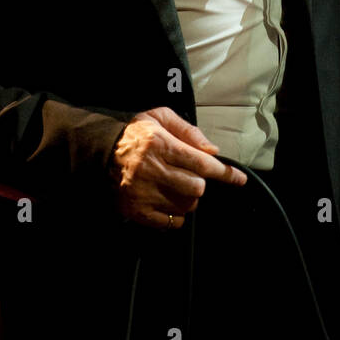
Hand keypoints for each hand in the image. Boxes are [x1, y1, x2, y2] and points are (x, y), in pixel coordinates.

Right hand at [109, 106, 246, 229]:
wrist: (101, 151)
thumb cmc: (136, 133)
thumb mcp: (160, 117)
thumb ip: (188, 131)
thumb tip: (212, 150)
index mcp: (160, 144)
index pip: (202, 163)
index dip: (224, 172)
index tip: (239, 178)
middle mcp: (151, 169)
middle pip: (196, 188)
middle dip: (199, 182)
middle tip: (189, 174)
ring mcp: (143, 193)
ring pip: (185, 206)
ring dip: (187, 198)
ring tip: (175, 186)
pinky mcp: (137, 210)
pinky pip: (171, 221)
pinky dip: (175, 213)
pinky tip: (167, 199)